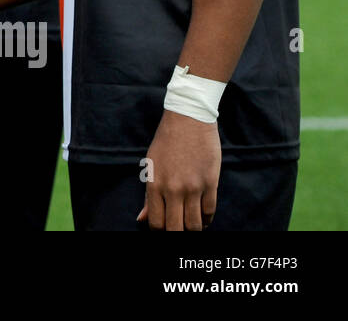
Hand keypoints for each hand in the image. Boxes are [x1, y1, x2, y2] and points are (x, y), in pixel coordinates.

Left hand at [137, 110, 220, 229]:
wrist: (188, 119)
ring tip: (190, 225)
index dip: (159, 231)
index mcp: (154, 184)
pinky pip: (209, 212)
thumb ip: (149, 195)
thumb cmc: (167, 142)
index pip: (156, 223)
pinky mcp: (210, 183)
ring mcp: (193, 187)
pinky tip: (202, 218)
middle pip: (176, 228)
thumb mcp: (152, 165)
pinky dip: (206, 220)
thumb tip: (141, 219)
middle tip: (177, 229)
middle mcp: (173, 189)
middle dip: (176, 233)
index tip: (163, 229)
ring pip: (195, 225)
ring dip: (193, 229)